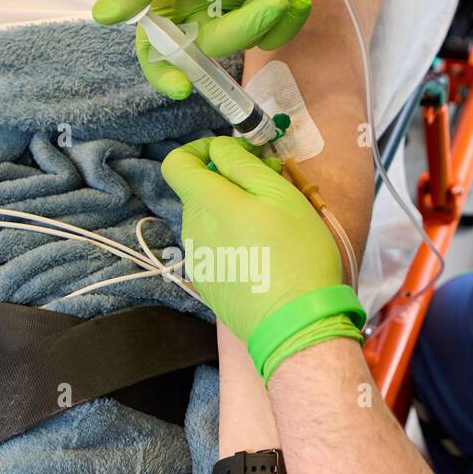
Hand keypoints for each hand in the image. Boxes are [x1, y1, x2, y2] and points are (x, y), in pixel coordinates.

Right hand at [92, 0, 347, 97]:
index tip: (183, 87)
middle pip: (209, 47)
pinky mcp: (267, 12)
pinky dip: (289, 18)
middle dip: (243, 25)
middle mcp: (199, 2)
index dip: (163, 68)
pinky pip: (273, 38)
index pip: (155, 43)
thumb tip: (100, 15)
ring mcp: (234, 8)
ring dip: (270, 10)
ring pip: (245, 42)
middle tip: (271, 1)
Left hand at [161, 135, 360, 379]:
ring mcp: (197, 260)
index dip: (200, 150)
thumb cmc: (295, 253)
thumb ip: (242, 164)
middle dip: (228, 182)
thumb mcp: (279, 194)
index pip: (177, 163)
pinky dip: (233, 240)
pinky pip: (215, 247)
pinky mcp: (208, 283)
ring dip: (233, 211)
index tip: (231, 154)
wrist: (295, 324)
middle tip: (270, 188)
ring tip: (272, 225)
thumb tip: (220, 150)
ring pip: (208, 220)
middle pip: (198, 192)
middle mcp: (191, 230)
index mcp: (205, 203)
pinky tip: (264, 255)